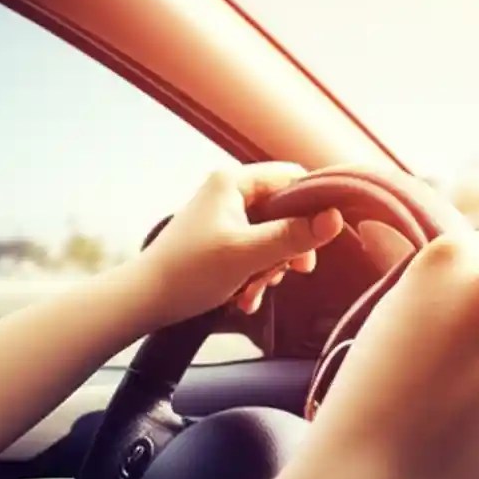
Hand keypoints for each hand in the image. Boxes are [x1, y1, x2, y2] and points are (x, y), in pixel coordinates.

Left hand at [127, 163, 342, 330]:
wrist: (142, 300)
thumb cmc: (190, 272)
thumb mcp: (249, 254)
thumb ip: (294, 236)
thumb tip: (336, 219)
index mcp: (234, 182)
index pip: (292, 177)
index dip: (313, 204)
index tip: (323, 236)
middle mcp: (228, 192)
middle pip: (283, 210)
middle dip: (289, 246)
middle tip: (295, 271)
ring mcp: (222, 217)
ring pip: (269, 236)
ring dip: (270, 267)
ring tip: (257, 290)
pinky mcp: (217, 240)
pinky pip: (251, 251)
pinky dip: (254, 274)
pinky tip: (246, 298)